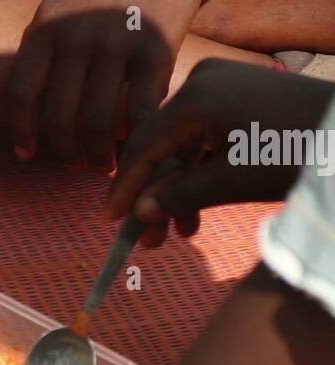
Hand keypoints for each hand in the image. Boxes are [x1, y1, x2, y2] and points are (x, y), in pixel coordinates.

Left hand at [7, 0, 198, 170]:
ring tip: (102, 165)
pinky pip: (139, 110)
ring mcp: (116, 44)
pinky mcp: (155, 50)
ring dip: (98, 155)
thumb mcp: (61, 10)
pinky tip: (132, 146)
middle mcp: (76, 37)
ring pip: (96, 122)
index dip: (22, 131)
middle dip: (65, 152)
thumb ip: (45, 52)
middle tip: (75, 166)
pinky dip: (134, 136)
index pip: (21, 93)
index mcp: (45, 29)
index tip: (27, 155)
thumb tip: (29, 113)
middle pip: (58, 116)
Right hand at [106, 59, 334, 246]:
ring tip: (178, 235)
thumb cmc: (294, 153)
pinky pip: (203, 138)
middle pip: (160, 146)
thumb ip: (178, 196)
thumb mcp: (231, 182)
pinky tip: (198, 210)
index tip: (111, 220)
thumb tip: (138, 214)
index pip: (141, 147)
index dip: (124, 187)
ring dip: (177, 190)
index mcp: (194, 97)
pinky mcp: (238, 97)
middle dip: (153, 195)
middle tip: (147, 240)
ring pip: (181, 146)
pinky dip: (198, 172)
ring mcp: (220, 86)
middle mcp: (200, 83)